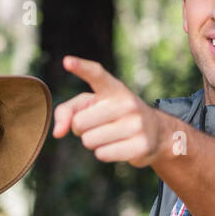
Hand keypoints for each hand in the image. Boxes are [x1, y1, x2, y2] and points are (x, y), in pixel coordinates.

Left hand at [52, 56, 166, 167]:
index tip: (67, 62)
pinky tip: (118, 146)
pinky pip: (102, 154)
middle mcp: (127, 103)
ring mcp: (136, 124)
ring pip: (89, 141)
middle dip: (82, 129)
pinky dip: (104, 153)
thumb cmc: (113, 116)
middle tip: (99, 125)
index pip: (96, 74)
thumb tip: (58, 133)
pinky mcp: (140, 145)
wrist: (156, 132)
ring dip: (93, 142)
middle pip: (79, 123)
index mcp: (113, 88)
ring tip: (110, 135)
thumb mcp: (92, 106)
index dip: (80, 68)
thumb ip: (67, 112)